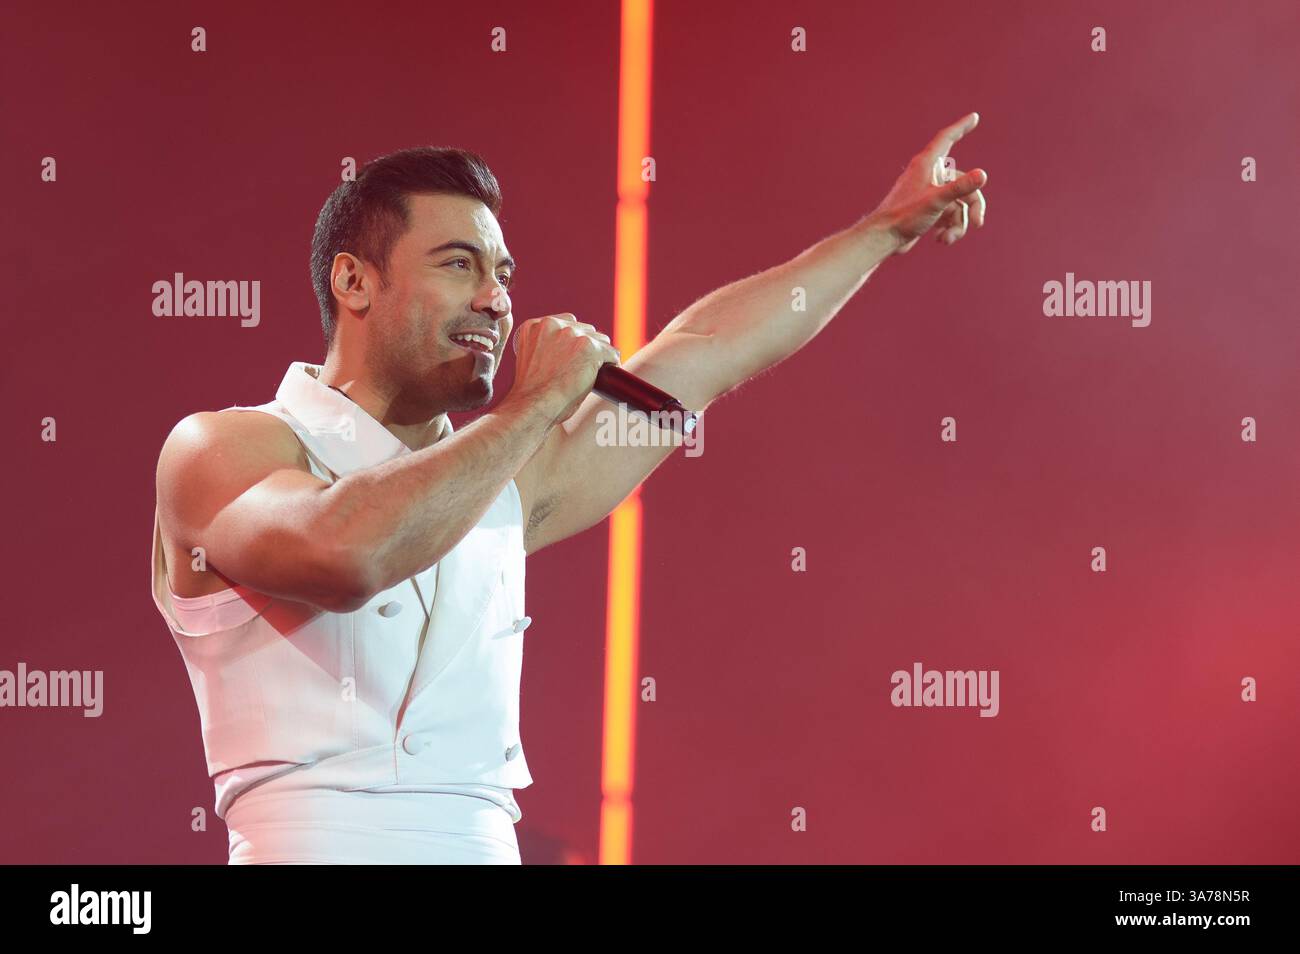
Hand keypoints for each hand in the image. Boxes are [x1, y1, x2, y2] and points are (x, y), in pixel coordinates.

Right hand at [509, 313, 621, 424]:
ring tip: (595, 372)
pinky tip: (608, 374)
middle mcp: (553, 324)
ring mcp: (572, 334)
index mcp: (534, 326)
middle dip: (586, 346)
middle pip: (584, 329)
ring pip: (600, 339)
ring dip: (599, 354)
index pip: (565, 323)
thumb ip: (546, 348)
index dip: (572, 340)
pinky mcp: (590, 348)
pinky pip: (611, 352)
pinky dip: (612, 363)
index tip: (574, 355)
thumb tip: (569, 353)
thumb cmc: (531, 393)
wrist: (534, 405)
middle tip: (585, 366)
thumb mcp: (531, 360)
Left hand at [866, 112, 988, 254]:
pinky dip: (949, 227)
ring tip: (947, 239)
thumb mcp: (936, 201)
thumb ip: (960, 188)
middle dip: (973, 205)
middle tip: (978, 224)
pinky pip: (949, 214)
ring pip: (958, 203)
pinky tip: (941, 239)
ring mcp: (929, 193)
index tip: (974, 117)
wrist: (883, 239)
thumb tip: (982, 175)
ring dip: (958, 223)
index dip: (961, 127)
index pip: (947, 139)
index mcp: (926, 164)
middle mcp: (928, 176)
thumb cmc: (904, 217)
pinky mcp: (927, 210)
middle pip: (963, 183)